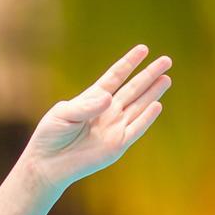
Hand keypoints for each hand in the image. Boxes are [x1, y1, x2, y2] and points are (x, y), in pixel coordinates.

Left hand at [25, 44, 170, 197]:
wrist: (47, 164)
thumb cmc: (51, 136)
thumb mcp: (63, 114)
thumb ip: (86, 105)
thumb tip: (108, 98)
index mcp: (93, 98)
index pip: (116, 76)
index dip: (129, 63)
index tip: (143, 49)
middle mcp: (108, 111)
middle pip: (133, 89)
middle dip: (149, 75)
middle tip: (166, 60)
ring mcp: (114, 128)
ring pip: (139, 107)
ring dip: (153, 93)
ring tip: (166, 78)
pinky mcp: (116, 146)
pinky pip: (135, 131)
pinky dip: (146, 119)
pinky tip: (157, 105)